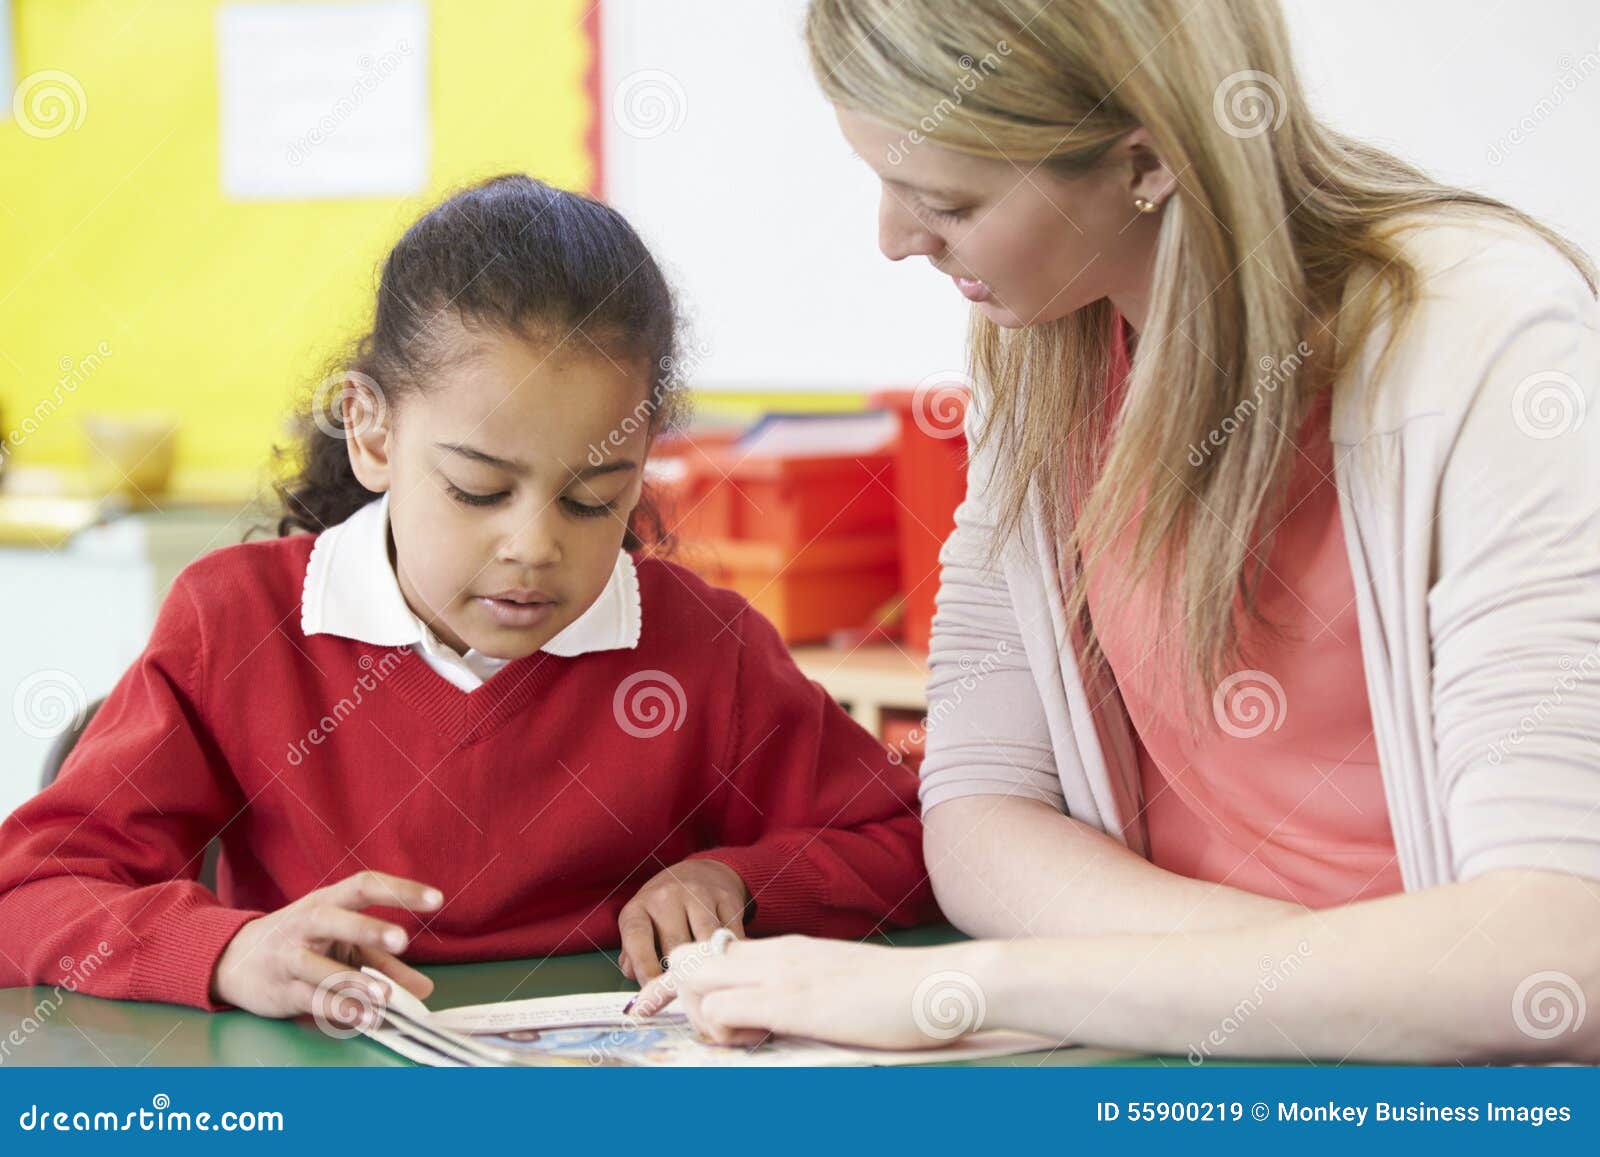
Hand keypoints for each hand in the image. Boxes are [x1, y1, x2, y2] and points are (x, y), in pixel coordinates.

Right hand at [211, 870, 442, 1026]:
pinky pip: (311, 998)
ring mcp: (289, 956)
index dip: (400, 890)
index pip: (364, 886)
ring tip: (387, 998)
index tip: (437, 899)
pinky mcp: (281, 989)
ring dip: (355, 983)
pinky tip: (366, 1019)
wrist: (234, 958)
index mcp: (328, 901)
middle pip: (335, 920)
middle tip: (402, 940)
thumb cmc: (303, 943)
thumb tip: (424, 989)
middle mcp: (306, 924)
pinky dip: (340, 1010)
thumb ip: (383, 964)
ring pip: (320, 967)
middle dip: (368, 930)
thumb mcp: (342, 945)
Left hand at [617, 857, 748, 982]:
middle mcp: (666, 897)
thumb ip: (635, 958)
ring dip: (708, 964)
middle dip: (681, 973)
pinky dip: (730, 953)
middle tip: (686, 994)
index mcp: (639, 907)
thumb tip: (645, 987)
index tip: (654, 991)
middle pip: (675, 944)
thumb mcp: (642, 927)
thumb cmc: (664, 911)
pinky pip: (730, 934)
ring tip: (709, 982)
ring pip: (704, 940)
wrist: (701, 872)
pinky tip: (727, 963)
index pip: (637, 938)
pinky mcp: (726, 898)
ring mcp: (698, 894)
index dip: (645, 967)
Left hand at [630, 935, 991, 1050]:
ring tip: (740, 1039)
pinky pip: (720, 1011)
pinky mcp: (792, 1002)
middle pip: (690, 960)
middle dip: (677, 998)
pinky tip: (755, 1042)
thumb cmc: (900, 995)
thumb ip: (806, 992)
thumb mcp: (841, 985)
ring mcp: (782, 974)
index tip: (673, 1006)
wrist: (939, 984)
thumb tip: (780, 1018)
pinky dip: (721, 1033)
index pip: (714, 952)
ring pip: (694, 981)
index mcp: (788, 949)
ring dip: (700, 1018)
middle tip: (706, 1030)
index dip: (683, 980)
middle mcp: (776, 953)